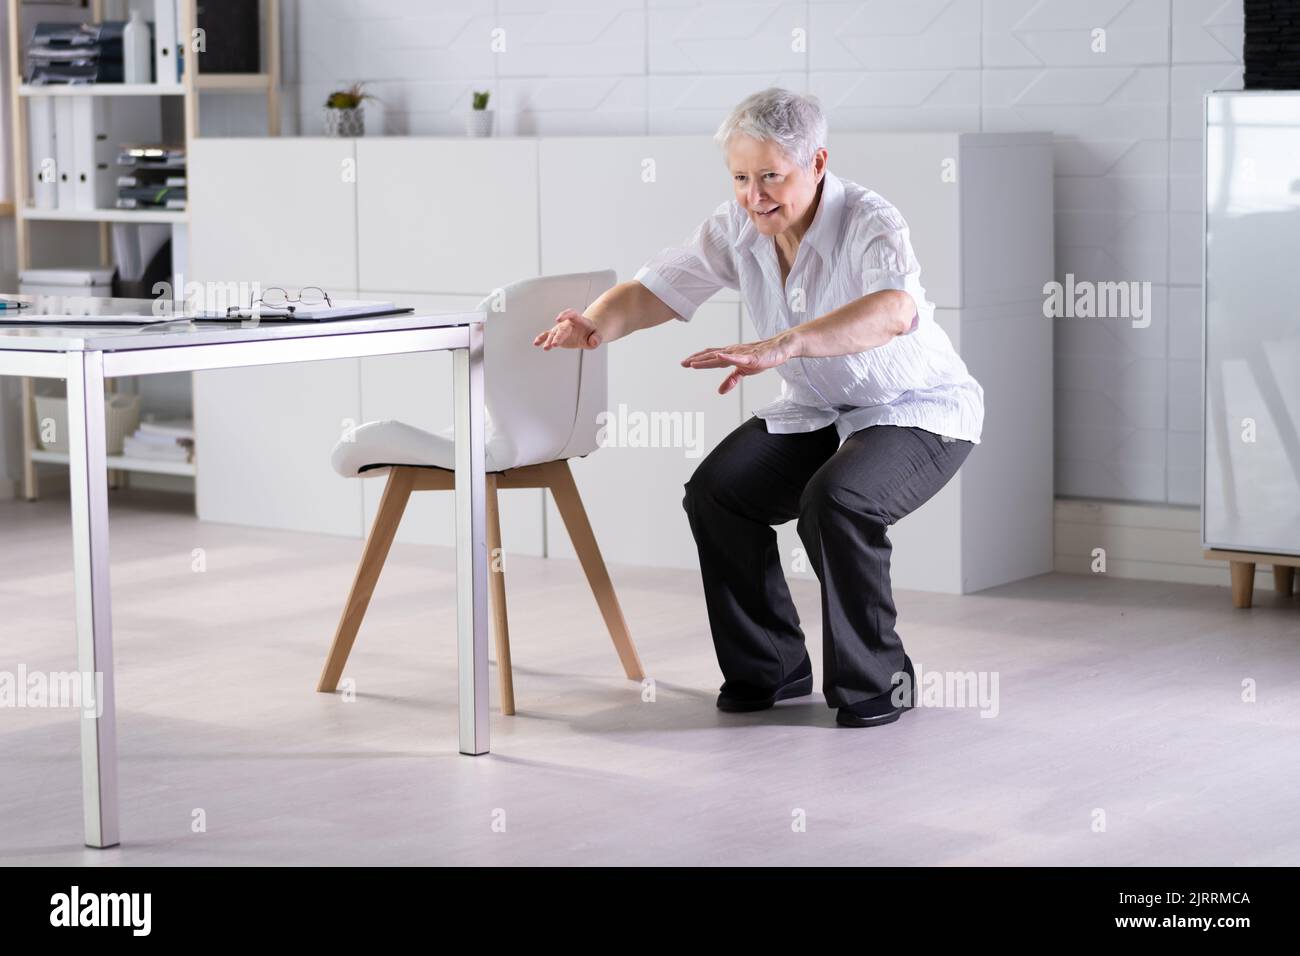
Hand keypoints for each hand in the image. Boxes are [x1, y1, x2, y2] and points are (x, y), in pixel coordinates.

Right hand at [533, 308, 600, 349]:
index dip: (564, 315)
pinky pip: (547, 336)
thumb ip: (596, 338)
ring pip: (553, 333)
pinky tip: (536, 343)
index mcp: (578, 319)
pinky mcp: (556, 335)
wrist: (588, 332)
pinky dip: (541, 339)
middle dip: (557, 336)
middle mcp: (567, 323)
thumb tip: (593, 342)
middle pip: (561, 328)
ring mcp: (560, 329)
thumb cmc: (592, 333)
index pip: (571, 314)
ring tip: (546, 348)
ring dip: (549, 340)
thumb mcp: (597, 336)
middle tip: (554, 344)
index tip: (558, 319)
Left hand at [680, 331, 798, 394]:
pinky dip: (727, 357)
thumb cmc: (762, 358)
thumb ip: (731, 380)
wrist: (779, 349)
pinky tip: (719, 356)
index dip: (698, 359)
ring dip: (706, 359)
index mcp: (730, 355)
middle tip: (683, 363)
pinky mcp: (750, 358)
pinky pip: (737, 358)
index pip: (710, 356)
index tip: (685, 363)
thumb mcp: (744, 372)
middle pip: (710, 355)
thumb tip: (720, 391)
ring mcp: (740, 354)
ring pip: (720, 356)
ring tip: (693, 363)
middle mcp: (732, 352)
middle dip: (696, 359)